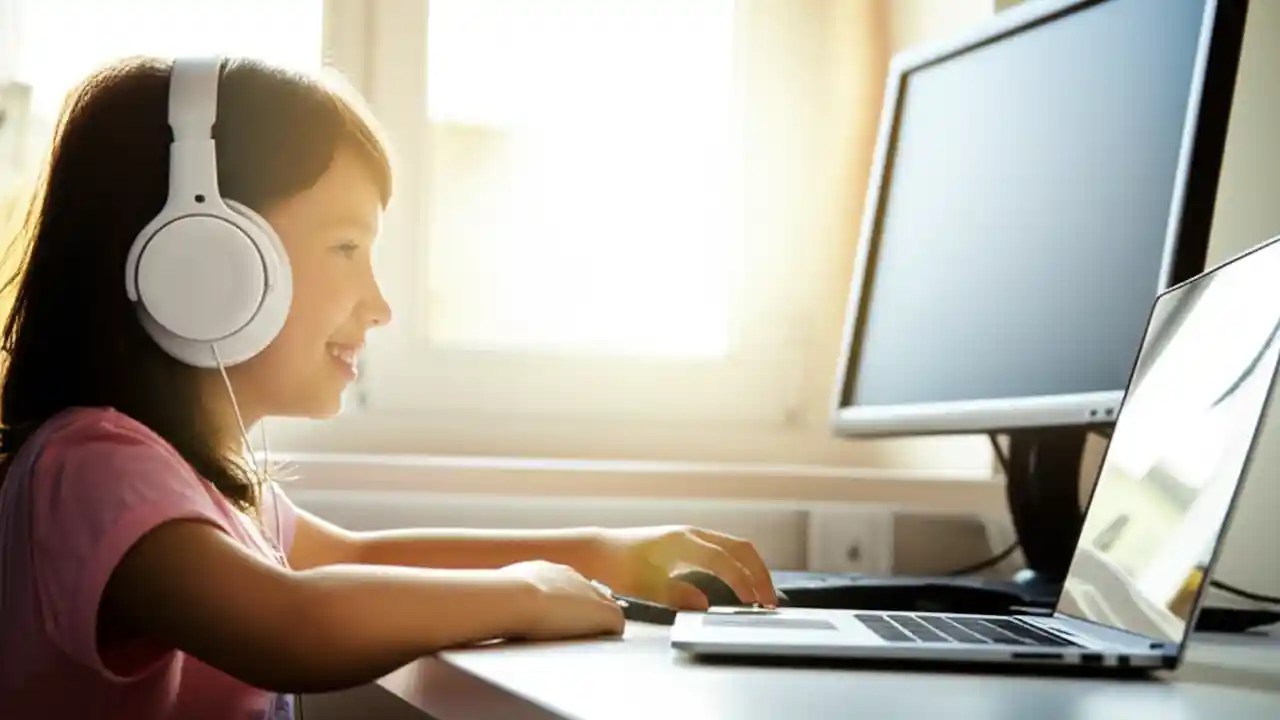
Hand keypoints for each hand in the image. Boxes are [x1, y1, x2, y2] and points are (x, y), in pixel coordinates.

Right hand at [496, 560, 624, 640]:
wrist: (516, 597)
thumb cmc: (500, 597)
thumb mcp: (500, 590)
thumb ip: (505, 596)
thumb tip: (491, 603)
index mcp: (548, 571)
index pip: (565, 587)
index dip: (563, 605)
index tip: (557, 618)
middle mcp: (573, 577)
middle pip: (588, 595)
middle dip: (582, 613)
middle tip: (572, 632)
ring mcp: (592, 593)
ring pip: (604, 609)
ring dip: (595, 625)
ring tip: (585, 641)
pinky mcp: (605, 612)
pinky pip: (615, 626)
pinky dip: (609, 636)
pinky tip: (598, 646)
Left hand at [588, 526, 777, 609]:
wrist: (600, 550)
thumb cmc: (618, 566)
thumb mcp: (643, 585)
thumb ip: (674, 594)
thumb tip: (704, 603)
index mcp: (682, 541)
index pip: (723, 560)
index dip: (742, 581)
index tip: (754, 603)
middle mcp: (692, 534)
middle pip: (740, 548)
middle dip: (759, 573)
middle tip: (770, 601)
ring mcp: (693, 536)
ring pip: (735, 547)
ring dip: (752, 569)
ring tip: (762, 596)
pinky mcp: (690, 543)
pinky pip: (725, 551)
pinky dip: (740, 566)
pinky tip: (742, 586)